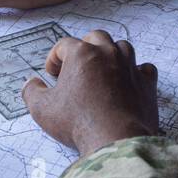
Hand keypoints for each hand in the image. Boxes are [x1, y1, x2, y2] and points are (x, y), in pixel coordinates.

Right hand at [21, 30, 159, 155]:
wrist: (115, 140)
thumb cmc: (78, 123)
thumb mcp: (42, 110)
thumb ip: (32, 92)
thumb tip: (30, 83)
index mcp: (82, 54)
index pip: (64, 45)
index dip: (54, 58)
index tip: (52, 74)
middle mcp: (108, 53)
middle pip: (96, 37)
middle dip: (85, 47)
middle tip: (76, 66)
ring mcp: (130, 66)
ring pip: (122, 47)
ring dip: (111, 54)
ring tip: (102, 70)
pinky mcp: (146, 83)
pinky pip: (144, 68)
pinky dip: (136, 72)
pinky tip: (128, 82)